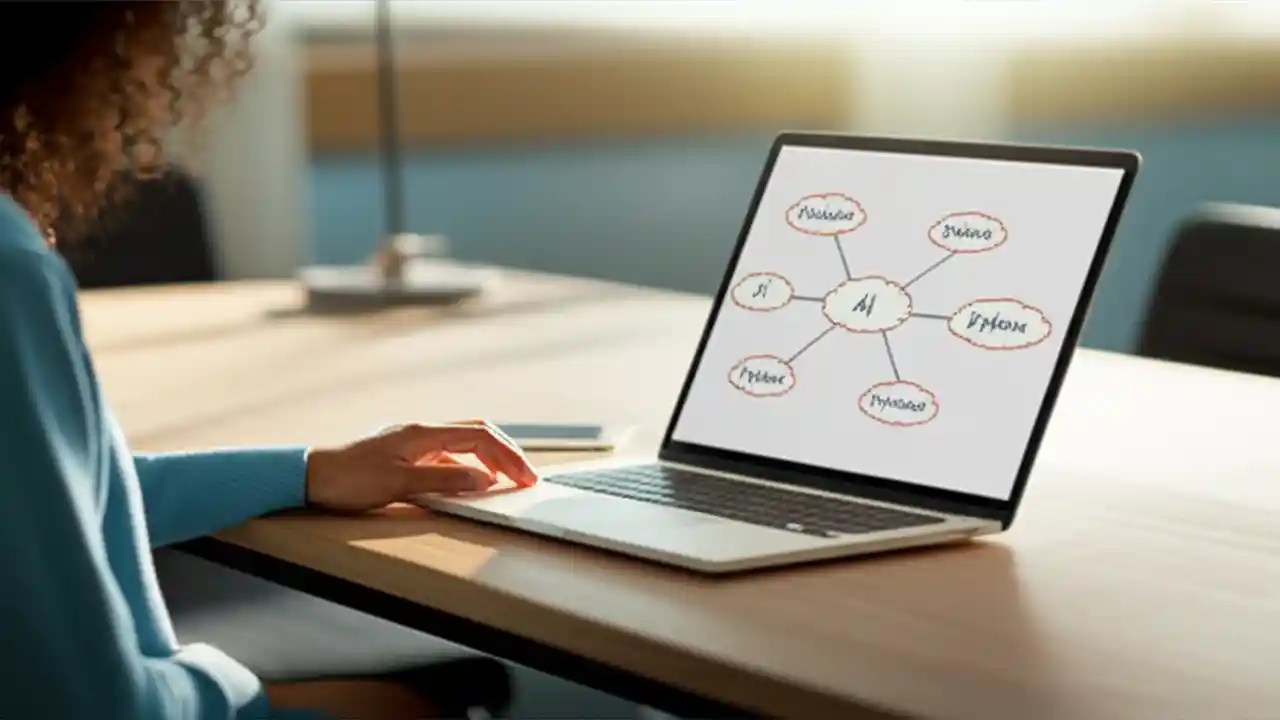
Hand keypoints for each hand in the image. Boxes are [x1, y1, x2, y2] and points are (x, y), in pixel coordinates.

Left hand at [304, 420, 537, 512]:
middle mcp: (421, 432)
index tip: (525, 477)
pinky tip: (471, 481)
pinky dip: (468, 465)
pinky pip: (447, 454)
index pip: (479, 437)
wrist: (310, 475)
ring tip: (506, 479)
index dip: (508, 456)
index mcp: (423, 433)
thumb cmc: (349, 479)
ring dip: (489, 457)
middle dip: (506, 452)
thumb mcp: (399, 484)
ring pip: (463, 442)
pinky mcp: (406, 454)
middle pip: (477, 433)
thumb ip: (444, 480)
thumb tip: (483, 479)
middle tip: (525, 476)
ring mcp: (414, 441)